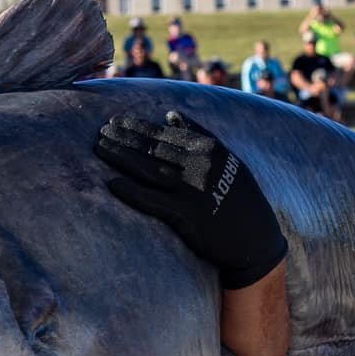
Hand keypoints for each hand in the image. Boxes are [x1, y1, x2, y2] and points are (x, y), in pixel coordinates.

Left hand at [94, 112, 288, 288]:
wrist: (255, 239)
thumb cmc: (239, 197)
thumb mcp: (227, 159)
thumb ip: (199, 135)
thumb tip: (170, 115)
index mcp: (210, 149)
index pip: (165, 134)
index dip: (137, 127)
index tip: (115, 121)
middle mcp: (200, 167)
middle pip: (153, 148)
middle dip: (123, 138)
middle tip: (100, 130)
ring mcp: (192, 191)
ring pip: (148, 169)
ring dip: (121, 157)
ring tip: (99, 148)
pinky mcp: (186, 216)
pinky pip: (152, 201)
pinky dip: (132, 192)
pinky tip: (112, 184)